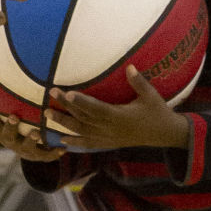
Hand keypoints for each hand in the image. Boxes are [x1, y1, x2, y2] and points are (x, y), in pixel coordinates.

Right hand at [0, 88, 68, 160]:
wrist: (28, 152)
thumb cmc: (11, 127)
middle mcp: (10, 141)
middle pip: (7, 135)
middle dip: (10, 127)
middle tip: (13, 117)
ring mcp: (23, 150)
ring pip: (26, 147)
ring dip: (31, 140)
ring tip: (37, 133)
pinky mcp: (37, 156)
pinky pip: (46, 156)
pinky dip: (53, 153)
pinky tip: (62, 149)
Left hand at [47, 66, 190, 151]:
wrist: (165, 135)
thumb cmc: (157, 112)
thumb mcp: (151, 96)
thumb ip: (138, 82)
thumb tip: (129, 66)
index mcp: (119, 116)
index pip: (96, 108)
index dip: (81, 102)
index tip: (67, 94)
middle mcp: (110, 129)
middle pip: (83, 118)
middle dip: (65, 107)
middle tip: (51, 94)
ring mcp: (108, 138)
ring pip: (81, 131)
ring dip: (63, 123)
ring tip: (46, 115)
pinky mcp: (109, 143)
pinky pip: (89, 144)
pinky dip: (75, 142)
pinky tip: (62, 141)